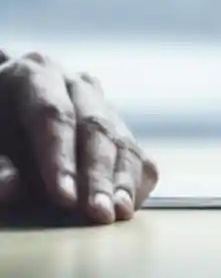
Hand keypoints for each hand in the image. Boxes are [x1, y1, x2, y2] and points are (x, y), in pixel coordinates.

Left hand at [0, 51, 157, 223]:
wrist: (5, 110)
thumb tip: (10, 188)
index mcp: (35, 75)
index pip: (52, 114)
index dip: (60, 158)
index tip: (63, 198)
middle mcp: (76, 86)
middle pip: (95, 127)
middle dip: (98, 174)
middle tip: (97, 212)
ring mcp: (103, 105)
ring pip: (122, 141)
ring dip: (122, 181)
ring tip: (117, 213)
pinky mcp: (120, 130)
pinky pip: (138, 154)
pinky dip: (136, 182)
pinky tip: (128, 206)